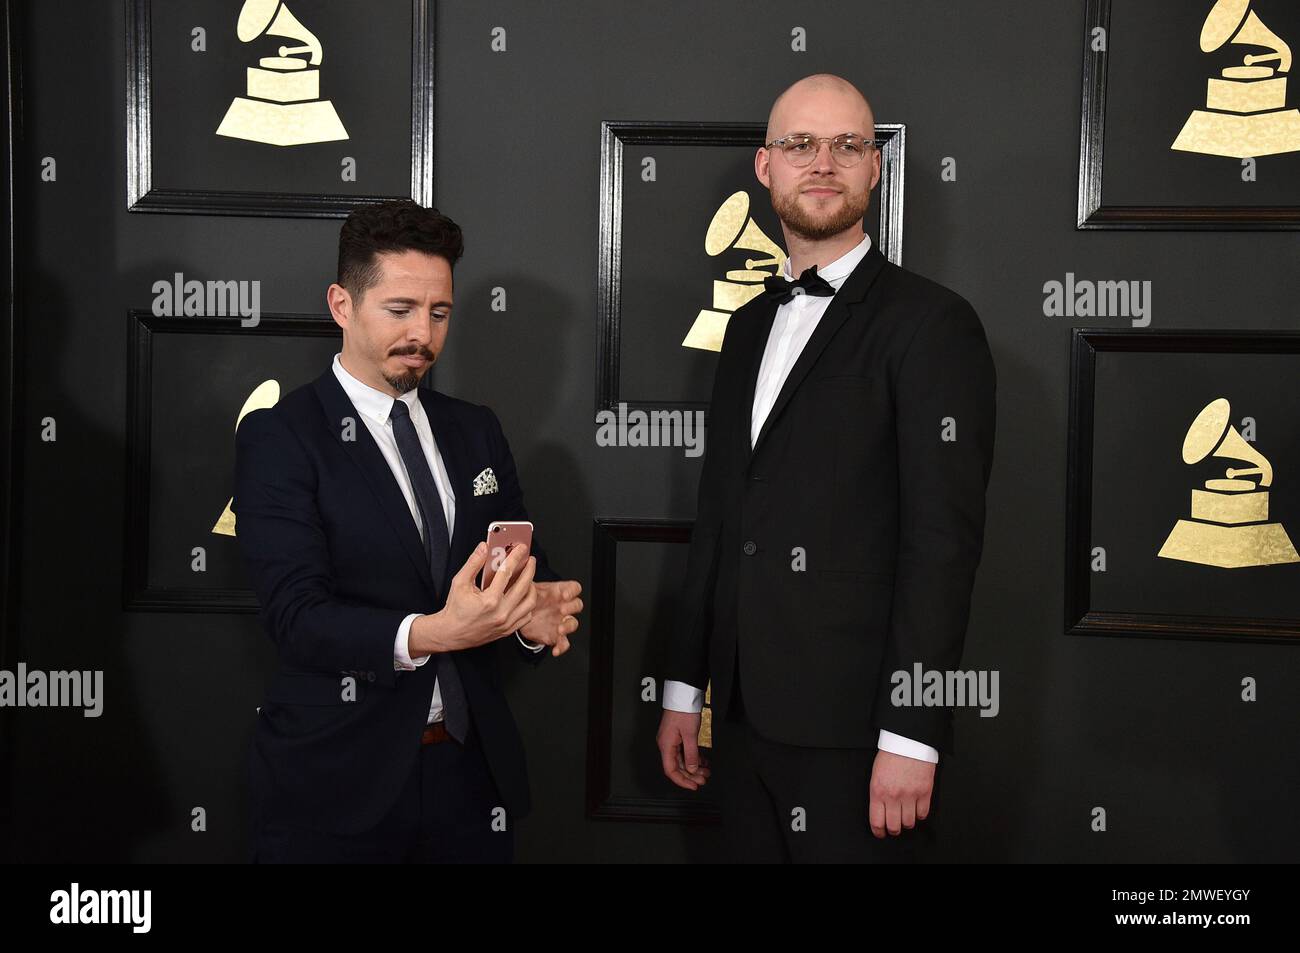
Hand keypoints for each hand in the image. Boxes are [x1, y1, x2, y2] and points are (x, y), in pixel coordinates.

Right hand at [414, 541, 536, 652]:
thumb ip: (473, 563)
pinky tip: (524, 595)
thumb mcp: (460, 582)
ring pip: (530, 602)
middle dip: (529, 569)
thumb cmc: (455, 610)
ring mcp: (506, 623)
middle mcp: (501, 613)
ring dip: (531, 587)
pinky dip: (528, 604)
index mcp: (489, 601)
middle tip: (530, 560)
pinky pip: (527, 616)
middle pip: (524, 586)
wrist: (451, 633)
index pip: (507, 572)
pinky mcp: (508, 630)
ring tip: (528, 577)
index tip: (521, 548)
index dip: (516, 557)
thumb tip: (483, 548)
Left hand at [519, 581, 582, 656]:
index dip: (572, 591)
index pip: (574, 588)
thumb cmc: (525, 597)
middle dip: (572, 607)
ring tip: (560, 629)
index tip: (564, 595)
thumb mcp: (526, 587)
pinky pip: (564, 643)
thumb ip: (527, 580)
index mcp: (558, 592)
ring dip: (569, 626)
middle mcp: (562, 606)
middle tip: (562, 609)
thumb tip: (521, 567)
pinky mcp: (556, 635)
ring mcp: (560, 621)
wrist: (519, 614)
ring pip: (573, 623)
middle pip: (577, 605)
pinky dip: (562, 647)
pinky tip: (556, 650)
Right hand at [657, 709, 710, 790]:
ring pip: (683, 760)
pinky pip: (685, 752)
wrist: (683, 695)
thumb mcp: (690, 734)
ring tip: (706, 770)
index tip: (693, 786)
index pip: (671, 770)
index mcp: (666, 745)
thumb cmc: (683, 710)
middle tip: (704, 778)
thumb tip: (691, 769)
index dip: (682, 781)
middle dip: (691, 775)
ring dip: (694, 767)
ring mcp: (672, 740)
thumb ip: (691, 753)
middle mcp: (667, 744)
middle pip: (678, 766)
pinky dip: (694, 758)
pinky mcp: (678, 737)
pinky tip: (703, 761)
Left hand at [868, 749, 934, 837]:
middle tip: (894, 827)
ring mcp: (910, 795)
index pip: (877, 821)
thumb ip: (878, 795)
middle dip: (893, 830)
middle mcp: (894, 796)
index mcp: (878, 791)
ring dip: (907, 823)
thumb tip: (880, 812)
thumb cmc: (890, 756)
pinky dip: (920, 815)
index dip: (878, 831)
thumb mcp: (875, 775)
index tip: (880, 833)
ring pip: (909, 822)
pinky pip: (923, 814)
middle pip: (894, 826)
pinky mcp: (925, 792)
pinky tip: (916, 809)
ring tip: (905, 817)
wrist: (908, 742)